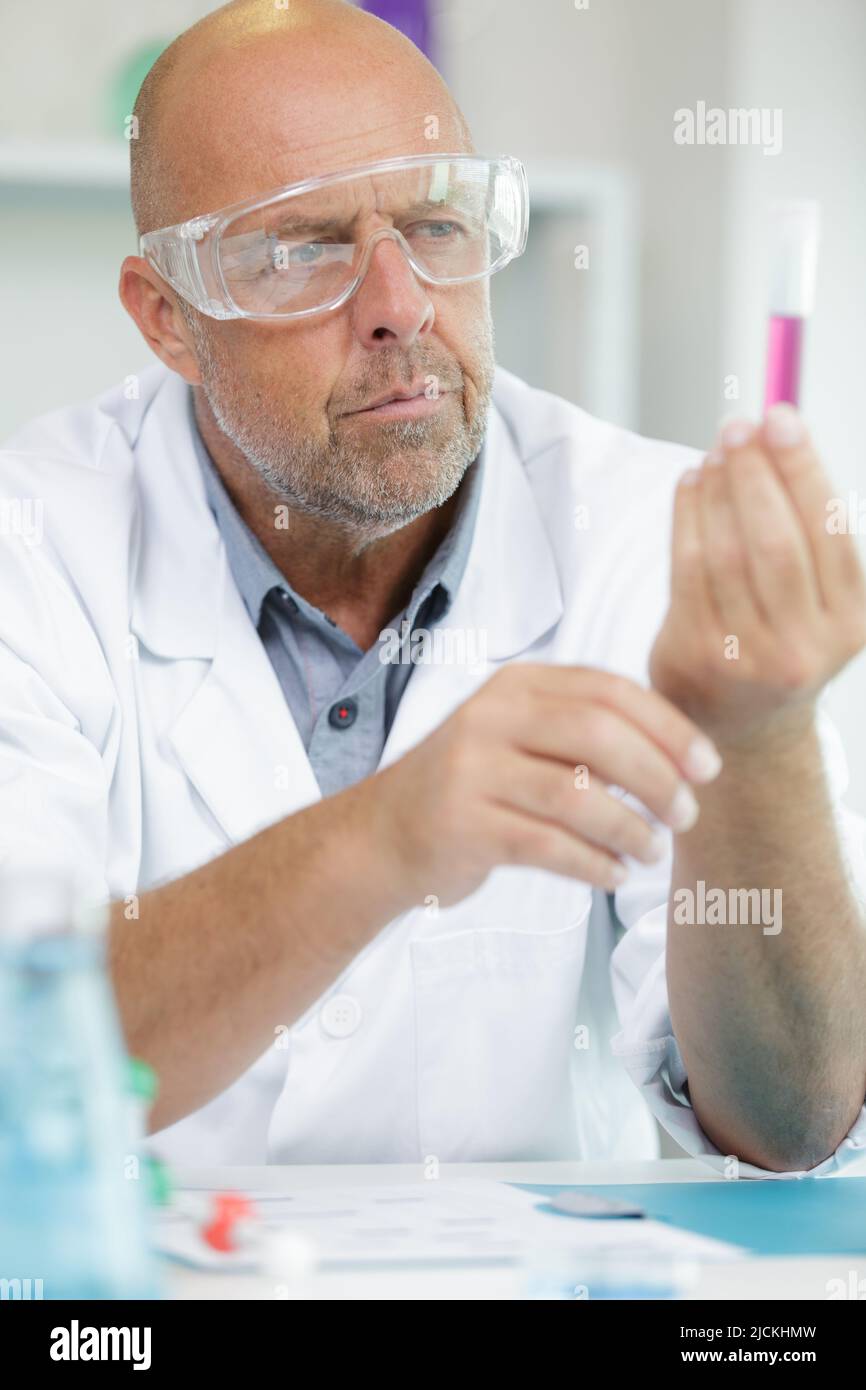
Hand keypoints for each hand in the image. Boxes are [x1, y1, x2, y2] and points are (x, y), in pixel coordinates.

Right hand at [371, 663, 721, 905]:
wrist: (383, 836)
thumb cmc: (472, 788)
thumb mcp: (518, 737)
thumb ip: (583, 732)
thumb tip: (682, 755)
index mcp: (515, 686)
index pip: (608, 690)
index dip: (668, 728)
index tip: (707, 767)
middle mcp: (490, 718)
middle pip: (598, 736)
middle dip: (657, 778)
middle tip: (686, 816)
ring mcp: (471, 771)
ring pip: (576, 796)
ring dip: (630, 829)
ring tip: (651, 852)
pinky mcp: (463, 826)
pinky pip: (549, 846)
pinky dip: (594, 864)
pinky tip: (613, 876)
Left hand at [650, 406, 865, 749]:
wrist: (739, 723)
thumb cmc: (779, 635)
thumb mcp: (817, 597)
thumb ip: (806, 529)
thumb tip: (773, 431)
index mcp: (850, 622)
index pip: (830, 531)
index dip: (803, 468)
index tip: (780, 417)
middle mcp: (805, 647)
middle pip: (777, 542)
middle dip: (755, 474)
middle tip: (737, 426)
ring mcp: (748, 658)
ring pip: (727, 554)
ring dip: (718, 491)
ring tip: (714, 452)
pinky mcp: (697, 657)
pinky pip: (687, 571)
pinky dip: (686, 518)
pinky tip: (689, 485)